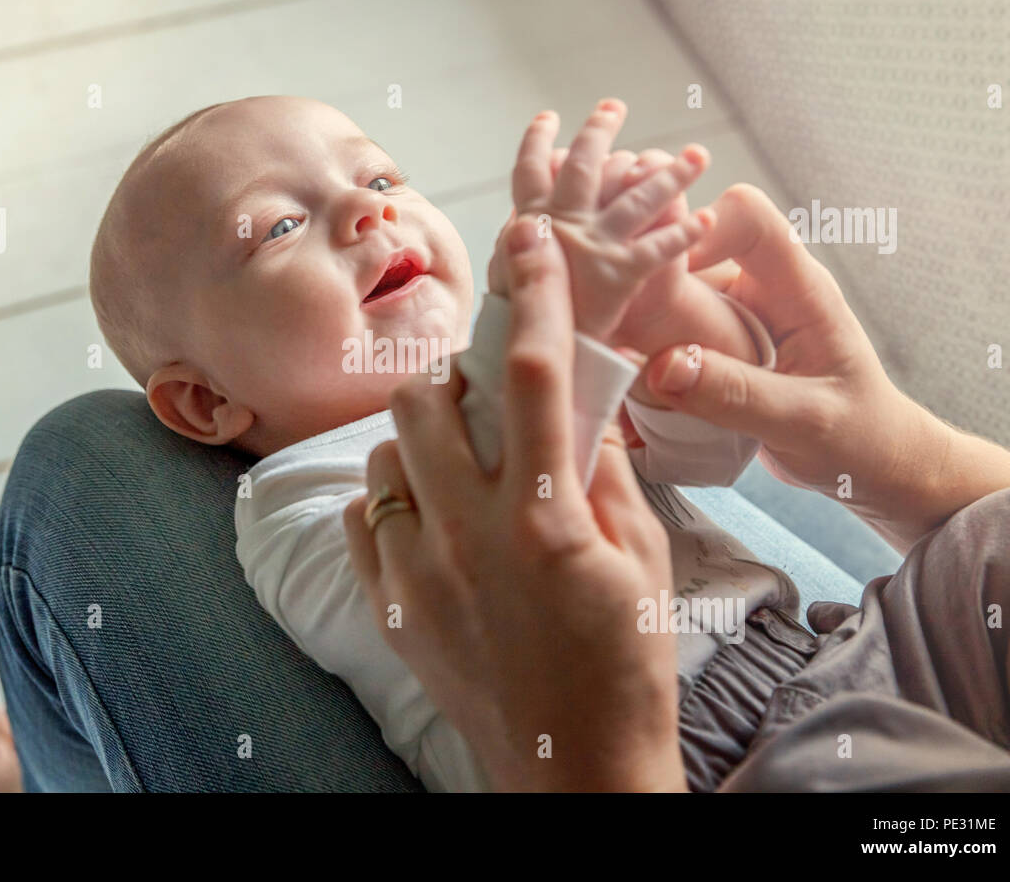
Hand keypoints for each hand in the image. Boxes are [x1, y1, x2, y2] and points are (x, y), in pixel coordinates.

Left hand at [343, 216, 686, 791]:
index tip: (530, 240)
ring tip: (458, 467)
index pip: (532, 375)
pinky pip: (363, 523)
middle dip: (453, 377)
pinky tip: (428, 519)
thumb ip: (606, 470)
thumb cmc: (629, 664)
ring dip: (420, 441)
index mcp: (546, 516)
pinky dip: (392, 503)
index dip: (533, 294)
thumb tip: (580, 404)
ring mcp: (422, 573)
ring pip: (386, 457)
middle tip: (484, 399)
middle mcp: (471, 534)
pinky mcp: (393, 609)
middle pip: (427, 401)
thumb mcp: (646, 559)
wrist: (578, 770)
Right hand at [487, 99, 714, 344]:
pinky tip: (706, 219)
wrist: (529, 361)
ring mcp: (591, 246)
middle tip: (615, 107)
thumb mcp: (503, 278)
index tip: (548, 119)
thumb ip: (516, 247)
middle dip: (600, 131)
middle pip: (586, 165)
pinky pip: (659, 248)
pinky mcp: (618, 274)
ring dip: (672, 173)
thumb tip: (521, 222)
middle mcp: (561, 224)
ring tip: (698, 154)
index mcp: (528, 222)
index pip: (529, 171)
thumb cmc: (515, 324)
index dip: (537, 142)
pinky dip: (684, 233)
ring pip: (638, 198)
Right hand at [639, 183, 1009, 550]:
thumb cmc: (859, 436)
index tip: (656, 279)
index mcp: (799, 287)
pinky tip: (631, 382)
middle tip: (618, 331)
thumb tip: (664, 365)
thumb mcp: (804, 422)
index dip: (696, 230)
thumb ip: (736, 394)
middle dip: (649, 281)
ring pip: (672, 289)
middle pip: (692, 248)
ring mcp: (737, 314)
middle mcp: (763, 288)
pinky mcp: (718, 342)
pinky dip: (644, 348)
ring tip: (619, 362)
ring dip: (639, 319)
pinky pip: (670, 327)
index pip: (747, 218)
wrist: (873, 463)